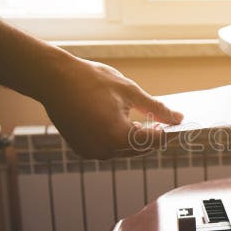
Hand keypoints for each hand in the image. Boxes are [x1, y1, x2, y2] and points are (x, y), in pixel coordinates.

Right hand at [40, 58, 182, 159]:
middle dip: (151, 136)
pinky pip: (107, 148)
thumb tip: (177, 118)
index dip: (167, 132)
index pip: (153, 141)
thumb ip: (155, 108)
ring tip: (141, 120)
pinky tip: (120, 124)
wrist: (53, 79)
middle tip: (162, 120)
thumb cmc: (91, 80)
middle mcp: (104, 150)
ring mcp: (91, 152)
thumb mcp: (129, 91)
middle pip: (139, 149)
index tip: (177, 124)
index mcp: (118, 136)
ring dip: (134, 138)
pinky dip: (116, 139)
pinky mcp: (81, 149)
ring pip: (123, 150)